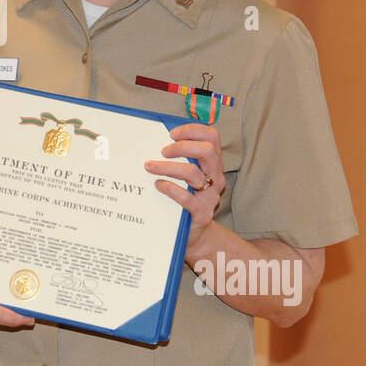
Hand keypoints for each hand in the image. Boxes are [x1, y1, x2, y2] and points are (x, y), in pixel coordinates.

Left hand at [144, 122, 225, 245]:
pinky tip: (158, 185)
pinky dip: (170, 188)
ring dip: (168, 167)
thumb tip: (152, 140)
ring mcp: (210, 196)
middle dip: (182, 147)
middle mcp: (216, 177)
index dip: (192, 130)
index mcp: (213, 163)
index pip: (212, 136)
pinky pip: (187, 198)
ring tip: (150, 167)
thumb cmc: (186, 199)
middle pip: (207, 151)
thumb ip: (179, 159)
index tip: (171, 133)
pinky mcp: (202, 213)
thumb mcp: (186, 176)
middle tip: (163, 151)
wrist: (197, 234)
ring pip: (193, 173)